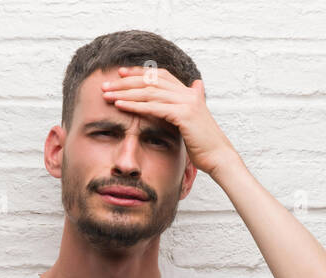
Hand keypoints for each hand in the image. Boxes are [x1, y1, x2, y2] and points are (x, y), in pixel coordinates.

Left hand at [100, 65, 240, 176]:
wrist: (218, 157)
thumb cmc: (204, 144)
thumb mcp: (194, 121)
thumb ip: (187, 105)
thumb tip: (194, 88)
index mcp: (189, 92)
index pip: (160, 75)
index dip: (140, 72)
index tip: (121, 73)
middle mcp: (188, 93)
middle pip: (151, 81)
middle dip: (126, 81)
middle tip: (106, 84)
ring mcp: (187, 102)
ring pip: (149, 92)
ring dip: (125, 92)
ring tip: (107, 94)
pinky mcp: (184, 115)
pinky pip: (153, 107)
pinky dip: (134, 105)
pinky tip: (120, 105)